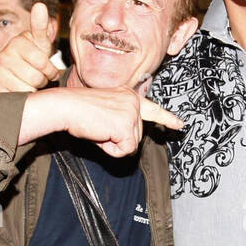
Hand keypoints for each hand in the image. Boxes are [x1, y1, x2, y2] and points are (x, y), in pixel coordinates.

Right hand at [0, 3, 58, 92]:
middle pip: (36, 77)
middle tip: (39, 75)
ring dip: (33, 88)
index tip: (48, 68)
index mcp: (16, 44)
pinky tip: (21, 88)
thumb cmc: (33, 56)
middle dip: (42, 79)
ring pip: (27, 89)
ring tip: (30, 81)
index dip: (50, 69)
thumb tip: (40, 6)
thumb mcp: (41, 41)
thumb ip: (40, 26)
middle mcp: (4, 57)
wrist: (18, 72)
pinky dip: (23, 96)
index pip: (42, 62)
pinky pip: (17, 97)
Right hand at [36, 81, 182, 157]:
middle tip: (99, 127)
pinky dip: (111, 149)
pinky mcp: (127, 125)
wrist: (65, 107)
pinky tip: (100, 134)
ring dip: (112, 143)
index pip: (152, 108)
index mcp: (128, 95)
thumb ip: (121, 119)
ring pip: (131, 144)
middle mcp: (134, 101)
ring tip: (98, 129)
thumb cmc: (78, 110)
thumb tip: (130, 138)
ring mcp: (132, 113)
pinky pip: (125, 150)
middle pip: (136, 135)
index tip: (180, 124)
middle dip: (117, 139)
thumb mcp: (105, 111)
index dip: (166, 118)